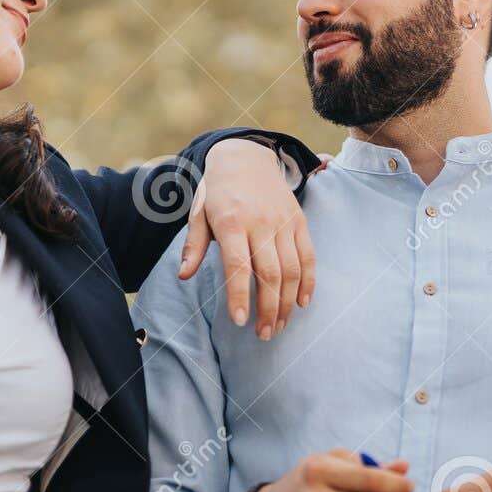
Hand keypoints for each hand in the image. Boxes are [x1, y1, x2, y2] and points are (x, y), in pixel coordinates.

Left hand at [183, 138, 315, 338]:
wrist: (246, 156)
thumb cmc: (217, 190)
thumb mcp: (199, 212)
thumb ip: (194, 245)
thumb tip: (183, 276)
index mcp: (232, 222)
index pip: (238, 265)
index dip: (240, 295)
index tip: (240, 321)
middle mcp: (261, 223)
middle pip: (269, 274)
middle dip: (268, 309)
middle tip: (264, 335)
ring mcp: (283, 222)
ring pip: (291, 269)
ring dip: (288, 303)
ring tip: (279, 326)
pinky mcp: (299, 222)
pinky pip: (308, 256)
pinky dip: (308, 282)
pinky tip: (302, 303)